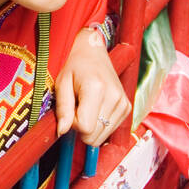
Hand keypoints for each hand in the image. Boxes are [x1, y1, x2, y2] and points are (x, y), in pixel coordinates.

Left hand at [54, 27, 130, 146]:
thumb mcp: (61, 84)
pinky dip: (100, 124)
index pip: (85, 127)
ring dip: (90, 126)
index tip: (70, 110)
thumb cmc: (75, 66)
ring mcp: (123, 103)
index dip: (73, 124)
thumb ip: (62, 109)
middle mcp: (114, 97)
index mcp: (96, 89)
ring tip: (86, 106)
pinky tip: (96, 108)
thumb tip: (62, 131)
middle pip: (94, 136)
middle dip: (81, 127)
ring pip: (102, 136)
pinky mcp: (127, 108)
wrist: (94, 52)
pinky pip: (109, 130)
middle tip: (77, 108)